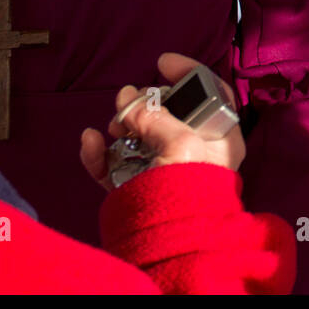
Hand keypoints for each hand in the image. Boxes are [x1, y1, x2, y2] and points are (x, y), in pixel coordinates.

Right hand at [80, 53, 245, 192]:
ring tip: (112, 127)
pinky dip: (98, 153)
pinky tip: (90, 143)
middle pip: (166, 113)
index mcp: (219, 137)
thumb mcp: (180, 142)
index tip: (163, 63)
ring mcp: (161, 169)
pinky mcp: (135, 188)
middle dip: (143, 102)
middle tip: (129, 99)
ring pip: (136, 137)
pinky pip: (113, 164)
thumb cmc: (191, 191)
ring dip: (119, 125)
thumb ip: (154, 116)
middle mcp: (192, 151)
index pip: (210, 94)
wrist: (173, 245)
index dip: (188, 74)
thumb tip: (129, 102)